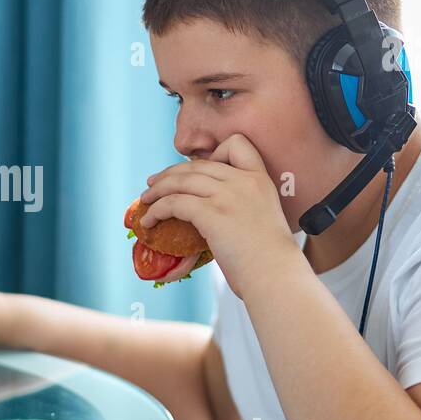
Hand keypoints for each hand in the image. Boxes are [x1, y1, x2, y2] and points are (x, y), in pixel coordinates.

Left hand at [138, 133, 301, 298]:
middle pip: (197, 165)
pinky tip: (149, 221)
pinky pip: (173, 203)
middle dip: (170, 173)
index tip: (198, 169)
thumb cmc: (269, 259)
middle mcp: (244, 180)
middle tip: (153, 184)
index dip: (212, 153)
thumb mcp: (261, 219)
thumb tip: (212, 217)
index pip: (236, 143)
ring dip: (156, 190)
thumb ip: (241, 207)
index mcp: (260, 179)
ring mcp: (227, 195)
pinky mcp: (212, 213)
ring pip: (180, 180)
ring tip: (145, 200)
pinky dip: (155, 210)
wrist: (275, 276)